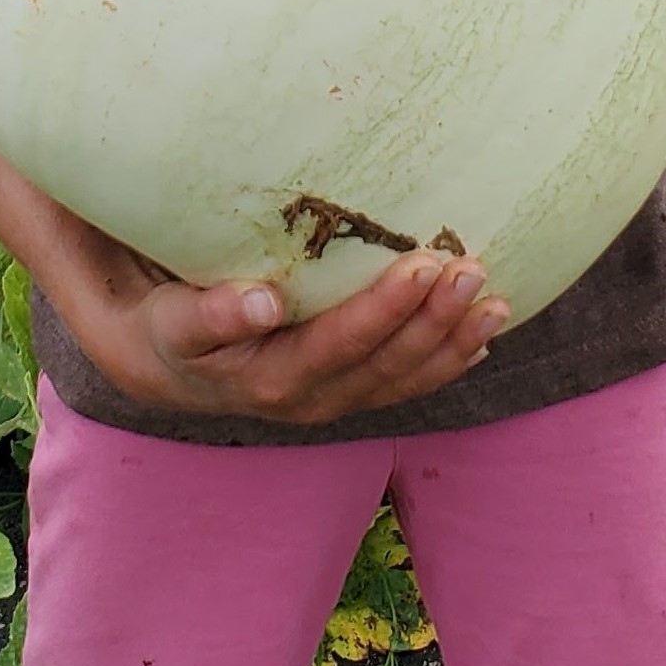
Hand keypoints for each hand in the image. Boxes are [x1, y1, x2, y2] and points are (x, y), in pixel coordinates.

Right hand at [66, 235, 508, 426]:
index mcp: (274, 380)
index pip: (343, 344)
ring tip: (496, 301)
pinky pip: (406, 382)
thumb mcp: (175, 321)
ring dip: (454, 341)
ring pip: (406, 377)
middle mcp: (313, 400)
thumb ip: (213, 314)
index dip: (385, 309)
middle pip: (387, 364)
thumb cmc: (172, 326)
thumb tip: (263, 304)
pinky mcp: (347, 391)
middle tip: (471, 267)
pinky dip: (446, 360)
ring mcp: (336, 400)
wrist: (168, 369)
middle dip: (435, 319)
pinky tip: (481, 337)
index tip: (423, 265)